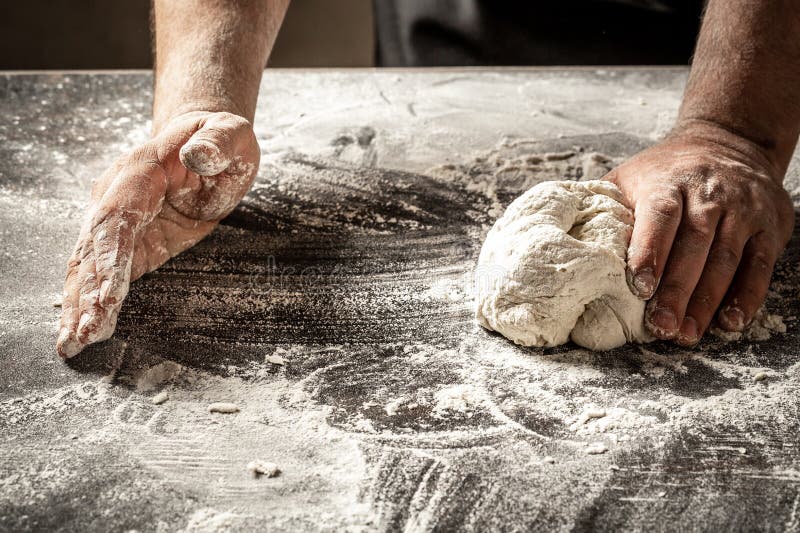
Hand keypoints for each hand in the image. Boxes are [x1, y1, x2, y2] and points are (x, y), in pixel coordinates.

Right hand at [56, 111, 258, 357]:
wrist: (205, 142)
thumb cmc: (219, 140)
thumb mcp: (230, 136)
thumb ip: (216, 144)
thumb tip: (197, 155)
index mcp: (140, 173)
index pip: (118, 217)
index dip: (110, 255)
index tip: (107, 293)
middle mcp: (117, 197)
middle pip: (94, 247)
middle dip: (88, 292)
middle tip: (83, 333)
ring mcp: (118, 221)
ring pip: (89, 265)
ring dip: (80, 304)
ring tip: (72, 343)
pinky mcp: (130, 242)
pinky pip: (103, 274)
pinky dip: (91, 302)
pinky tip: (81, 330)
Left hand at [605, 122, 793, 345]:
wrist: (727, 141)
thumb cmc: (665, 172)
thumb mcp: (630, 176)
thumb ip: (601, 205)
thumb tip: (562, 238)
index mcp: (668, 181)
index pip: (661, 216)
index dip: (651, 252)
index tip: (640, 288)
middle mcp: (709, 193)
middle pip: (695, 245)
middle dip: (677, 290)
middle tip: (661, 327)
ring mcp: (744, 208)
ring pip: (727, 258)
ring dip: (708, 301)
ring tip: (687, 333)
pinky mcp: (769, 224)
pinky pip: (760, 264)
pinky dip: (747, 295)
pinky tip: (729, 322)